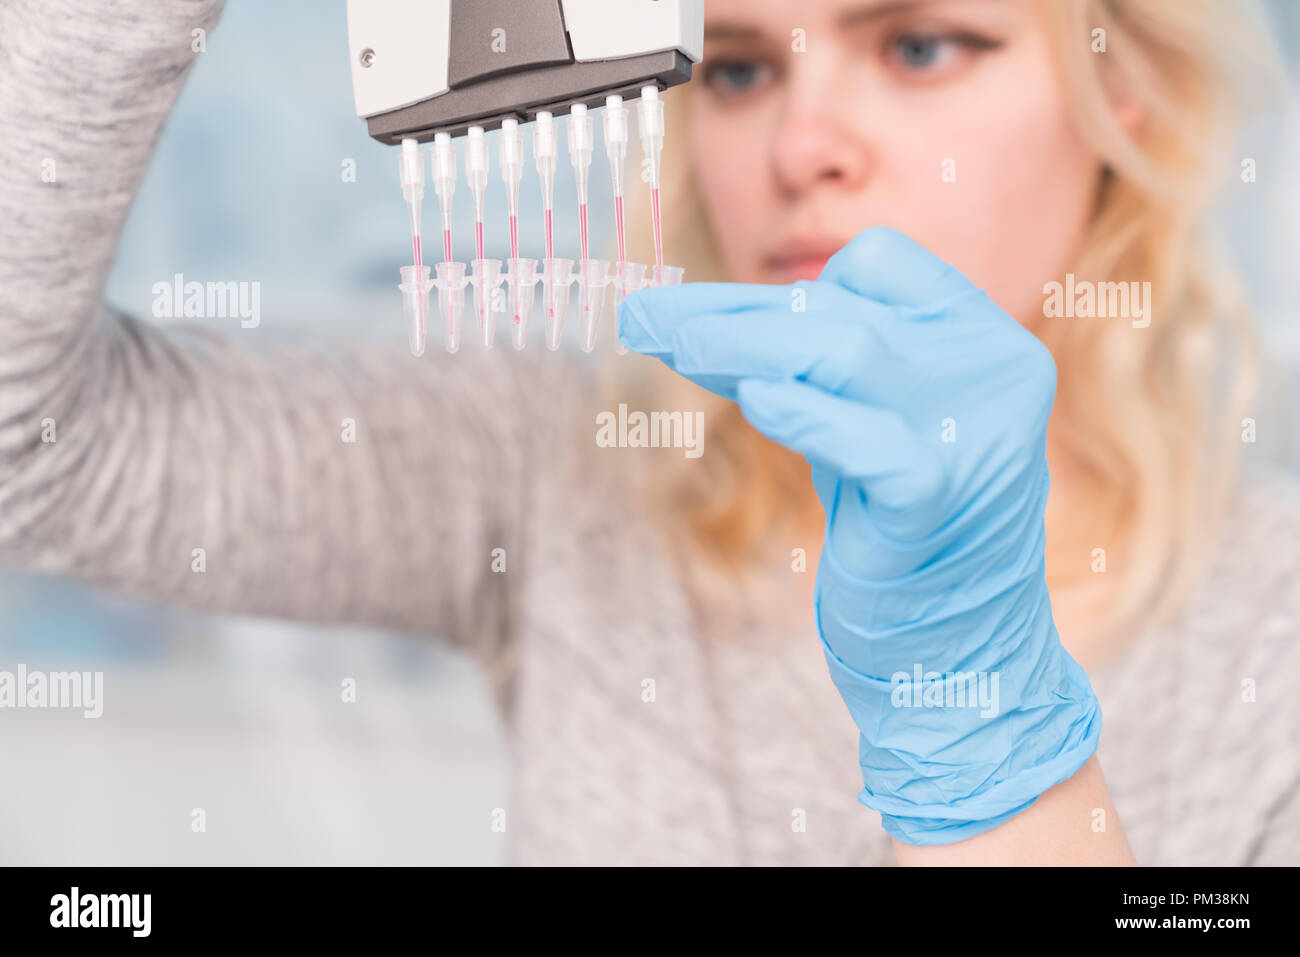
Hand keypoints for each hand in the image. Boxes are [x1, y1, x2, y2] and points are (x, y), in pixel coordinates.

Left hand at [619, 227, 1100, 844]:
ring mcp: (975, 440)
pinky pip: (877, 448)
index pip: (879, 265)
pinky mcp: (942, 507)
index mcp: (986, 339)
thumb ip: (809, 366)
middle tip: (639, 313)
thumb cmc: (902, 531)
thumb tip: (692, 318)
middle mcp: (994, 374)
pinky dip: (815, 421)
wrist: (962, 656)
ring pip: (846, 356)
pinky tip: (758, 402)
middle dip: (729, 314)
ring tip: (665, 340)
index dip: (792, 287)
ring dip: (739, 345)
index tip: (711, 318)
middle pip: (840, 312)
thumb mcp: (862, 426)